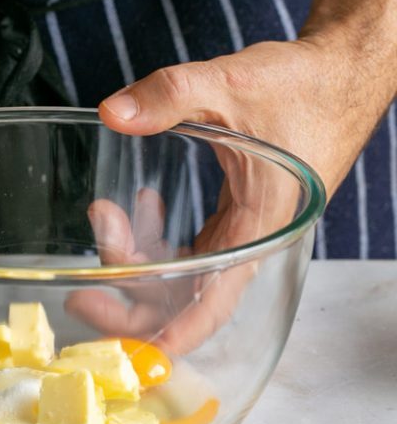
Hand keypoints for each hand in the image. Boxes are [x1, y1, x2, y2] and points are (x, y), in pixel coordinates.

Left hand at [69, 35, 393, 352]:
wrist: (341, 74)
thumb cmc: (302, 85)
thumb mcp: (231, 82)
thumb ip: (169, 95)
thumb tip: (112, 113)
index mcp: (258, 224)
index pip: (211, 303)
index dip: (170, 334)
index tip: (128, 348)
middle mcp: (253, 239)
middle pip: (186, 296)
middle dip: (132, 297)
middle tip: (82, 291)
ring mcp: (246, 230)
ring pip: (186, 271)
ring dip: (140, 258)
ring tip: (105, 218)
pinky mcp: (240, 214)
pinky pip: (195, 246)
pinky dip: (162, 235)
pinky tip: (144, 205)